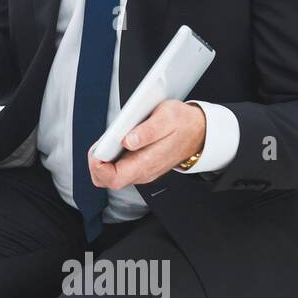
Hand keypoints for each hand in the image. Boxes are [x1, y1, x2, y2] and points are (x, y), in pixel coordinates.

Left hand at [89, 100, 206, 189]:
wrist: (200, 131)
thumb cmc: (182, 123)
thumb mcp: (167, 117)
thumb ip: (147, 131)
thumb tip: (127, 141)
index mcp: (148, 163)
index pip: (114, 179)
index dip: (98, 167)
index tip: (97, 150)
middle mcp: (143, 172)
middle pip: (108, 180)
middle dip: (97, 163)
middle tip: (100, 144)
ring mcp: (142, 171)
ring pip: (112, 175)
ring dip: (104, 160)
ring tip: (107, 141)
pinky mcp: (141, 167)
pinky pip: (119, 169)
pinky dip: (111, 158)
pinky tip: (115, 143)